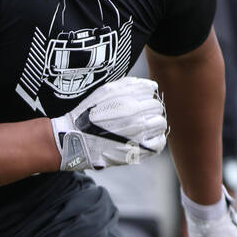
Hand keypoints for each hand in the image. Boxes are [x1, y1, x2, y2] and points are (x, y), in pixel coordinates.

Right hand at [50, 76, 167, 171]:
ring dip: (154, 123)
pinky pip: (159, 143)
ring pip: (161, 124)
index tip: (136, 102)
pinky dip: (156, 139)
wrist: (75, 140)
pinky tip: (146, 138)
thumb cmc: (88, 115)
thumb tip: (152, 86)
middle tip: (138, 115)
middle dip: (149, 109)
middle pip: (157, 107)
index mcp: (129, 101)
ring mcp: (138, 136)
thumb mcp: (104, 92)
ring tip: (142, 127)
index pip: (151, 93)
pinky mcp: (137, 152)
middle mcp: (136, 118)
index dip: (144, 96)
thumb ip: (130, 85)